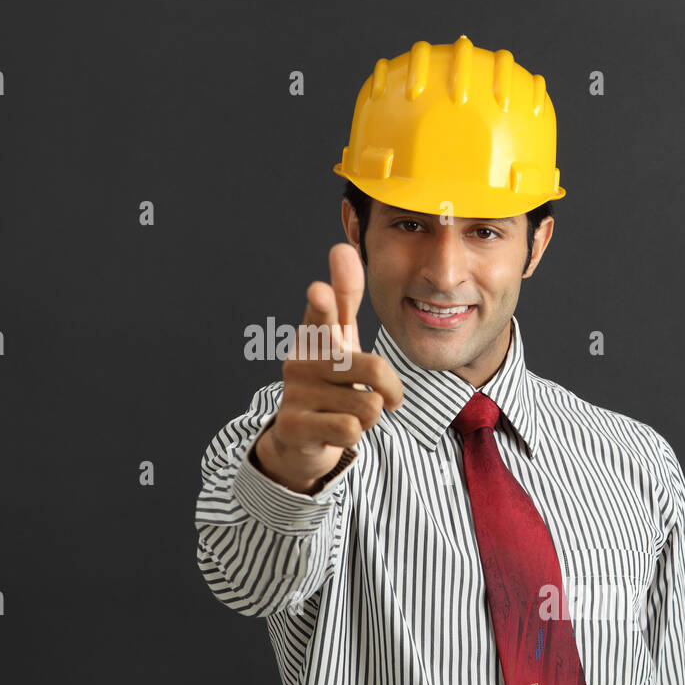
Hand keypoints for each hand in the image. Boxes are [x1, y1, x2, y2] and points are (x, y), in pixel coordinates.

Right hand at [253, 243, 403, 492]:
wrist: (299, 438)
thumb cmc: (328, 381)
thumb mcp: (339, 340)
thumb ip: (344, 298)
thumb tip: (342, 247)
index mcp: (315, 336)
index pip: (322, 315)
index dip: (323, 303)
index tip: (320, 290)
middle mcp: (300, 360)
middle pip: (373, 369)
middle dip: (390, 390)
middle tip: (385, 398)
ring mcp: (294, 393)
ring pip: (367, 405)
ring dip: (370, 417)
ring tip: (350, 413)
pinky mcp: (294, 425)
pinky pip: (351, 429)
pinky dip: (355, 435)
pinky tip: (336, 432)